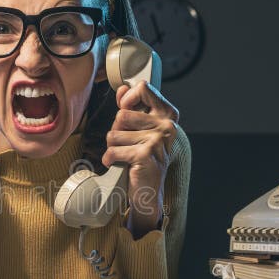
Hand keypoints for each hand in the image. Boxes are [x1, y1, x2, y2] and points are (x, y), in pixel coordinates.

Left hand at [102, 81, 179, 237]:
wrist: (149, 190)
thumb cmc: (144, 157)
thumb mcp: (140, 129)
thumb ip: (132, 107)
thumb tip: (122, 88)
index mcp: (168, 115)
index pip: (143, 88)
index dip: (128, 99)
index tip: (125, 110)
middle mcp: (166, 126)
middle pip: (122, 114)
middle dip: (117, 130)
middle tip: (126, 144)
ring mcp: (157, 140)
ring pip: (114, 133)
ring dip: (113, 147)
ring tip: (124, 155)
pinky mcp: (145, 155)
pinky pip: (113, 150)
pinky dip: (110, 159)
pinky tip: (118, 164)